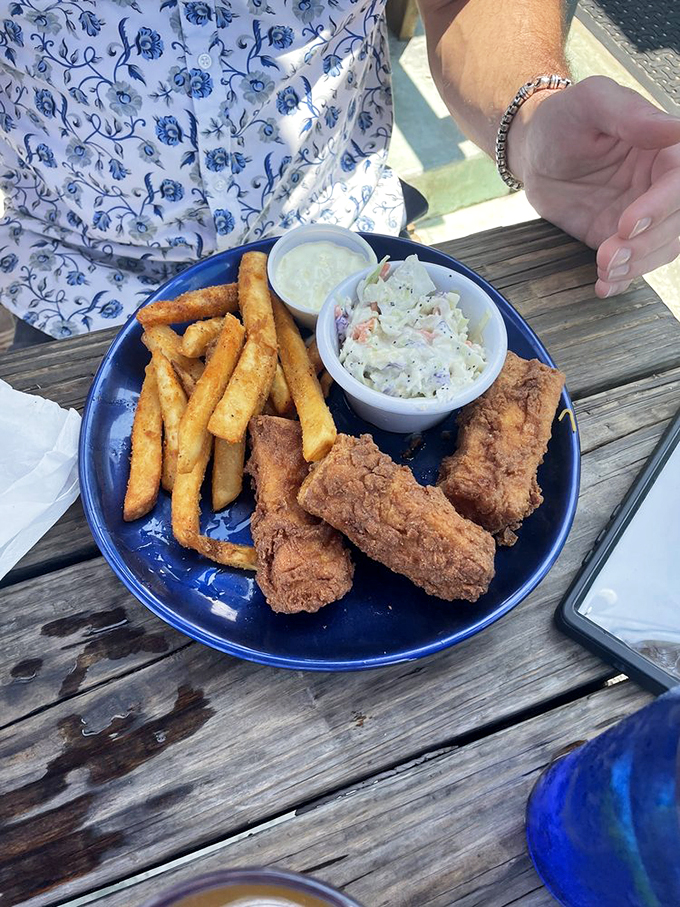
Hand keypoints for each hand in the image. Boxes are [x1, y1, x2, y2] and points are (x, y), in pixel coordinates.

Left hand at [509, 76, 679, 297]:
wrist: (534, 152)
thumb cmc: (563, 119)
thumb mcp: (591, 103)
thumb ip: (631, 116)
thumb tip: (676, 127)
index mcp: (665, 149)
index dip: (662, 206)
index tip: (628, 223)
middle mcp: (659, 184)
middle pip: (677, 222)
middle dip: (646, 245)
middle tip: (609, 254)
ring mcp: (642, 215)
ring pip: (661, 248)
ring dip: (636, 266)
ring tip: (604, 269)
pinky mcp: (619, 238)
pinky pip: (632, 265)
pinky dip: (621, 281)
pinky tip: (604, 286)